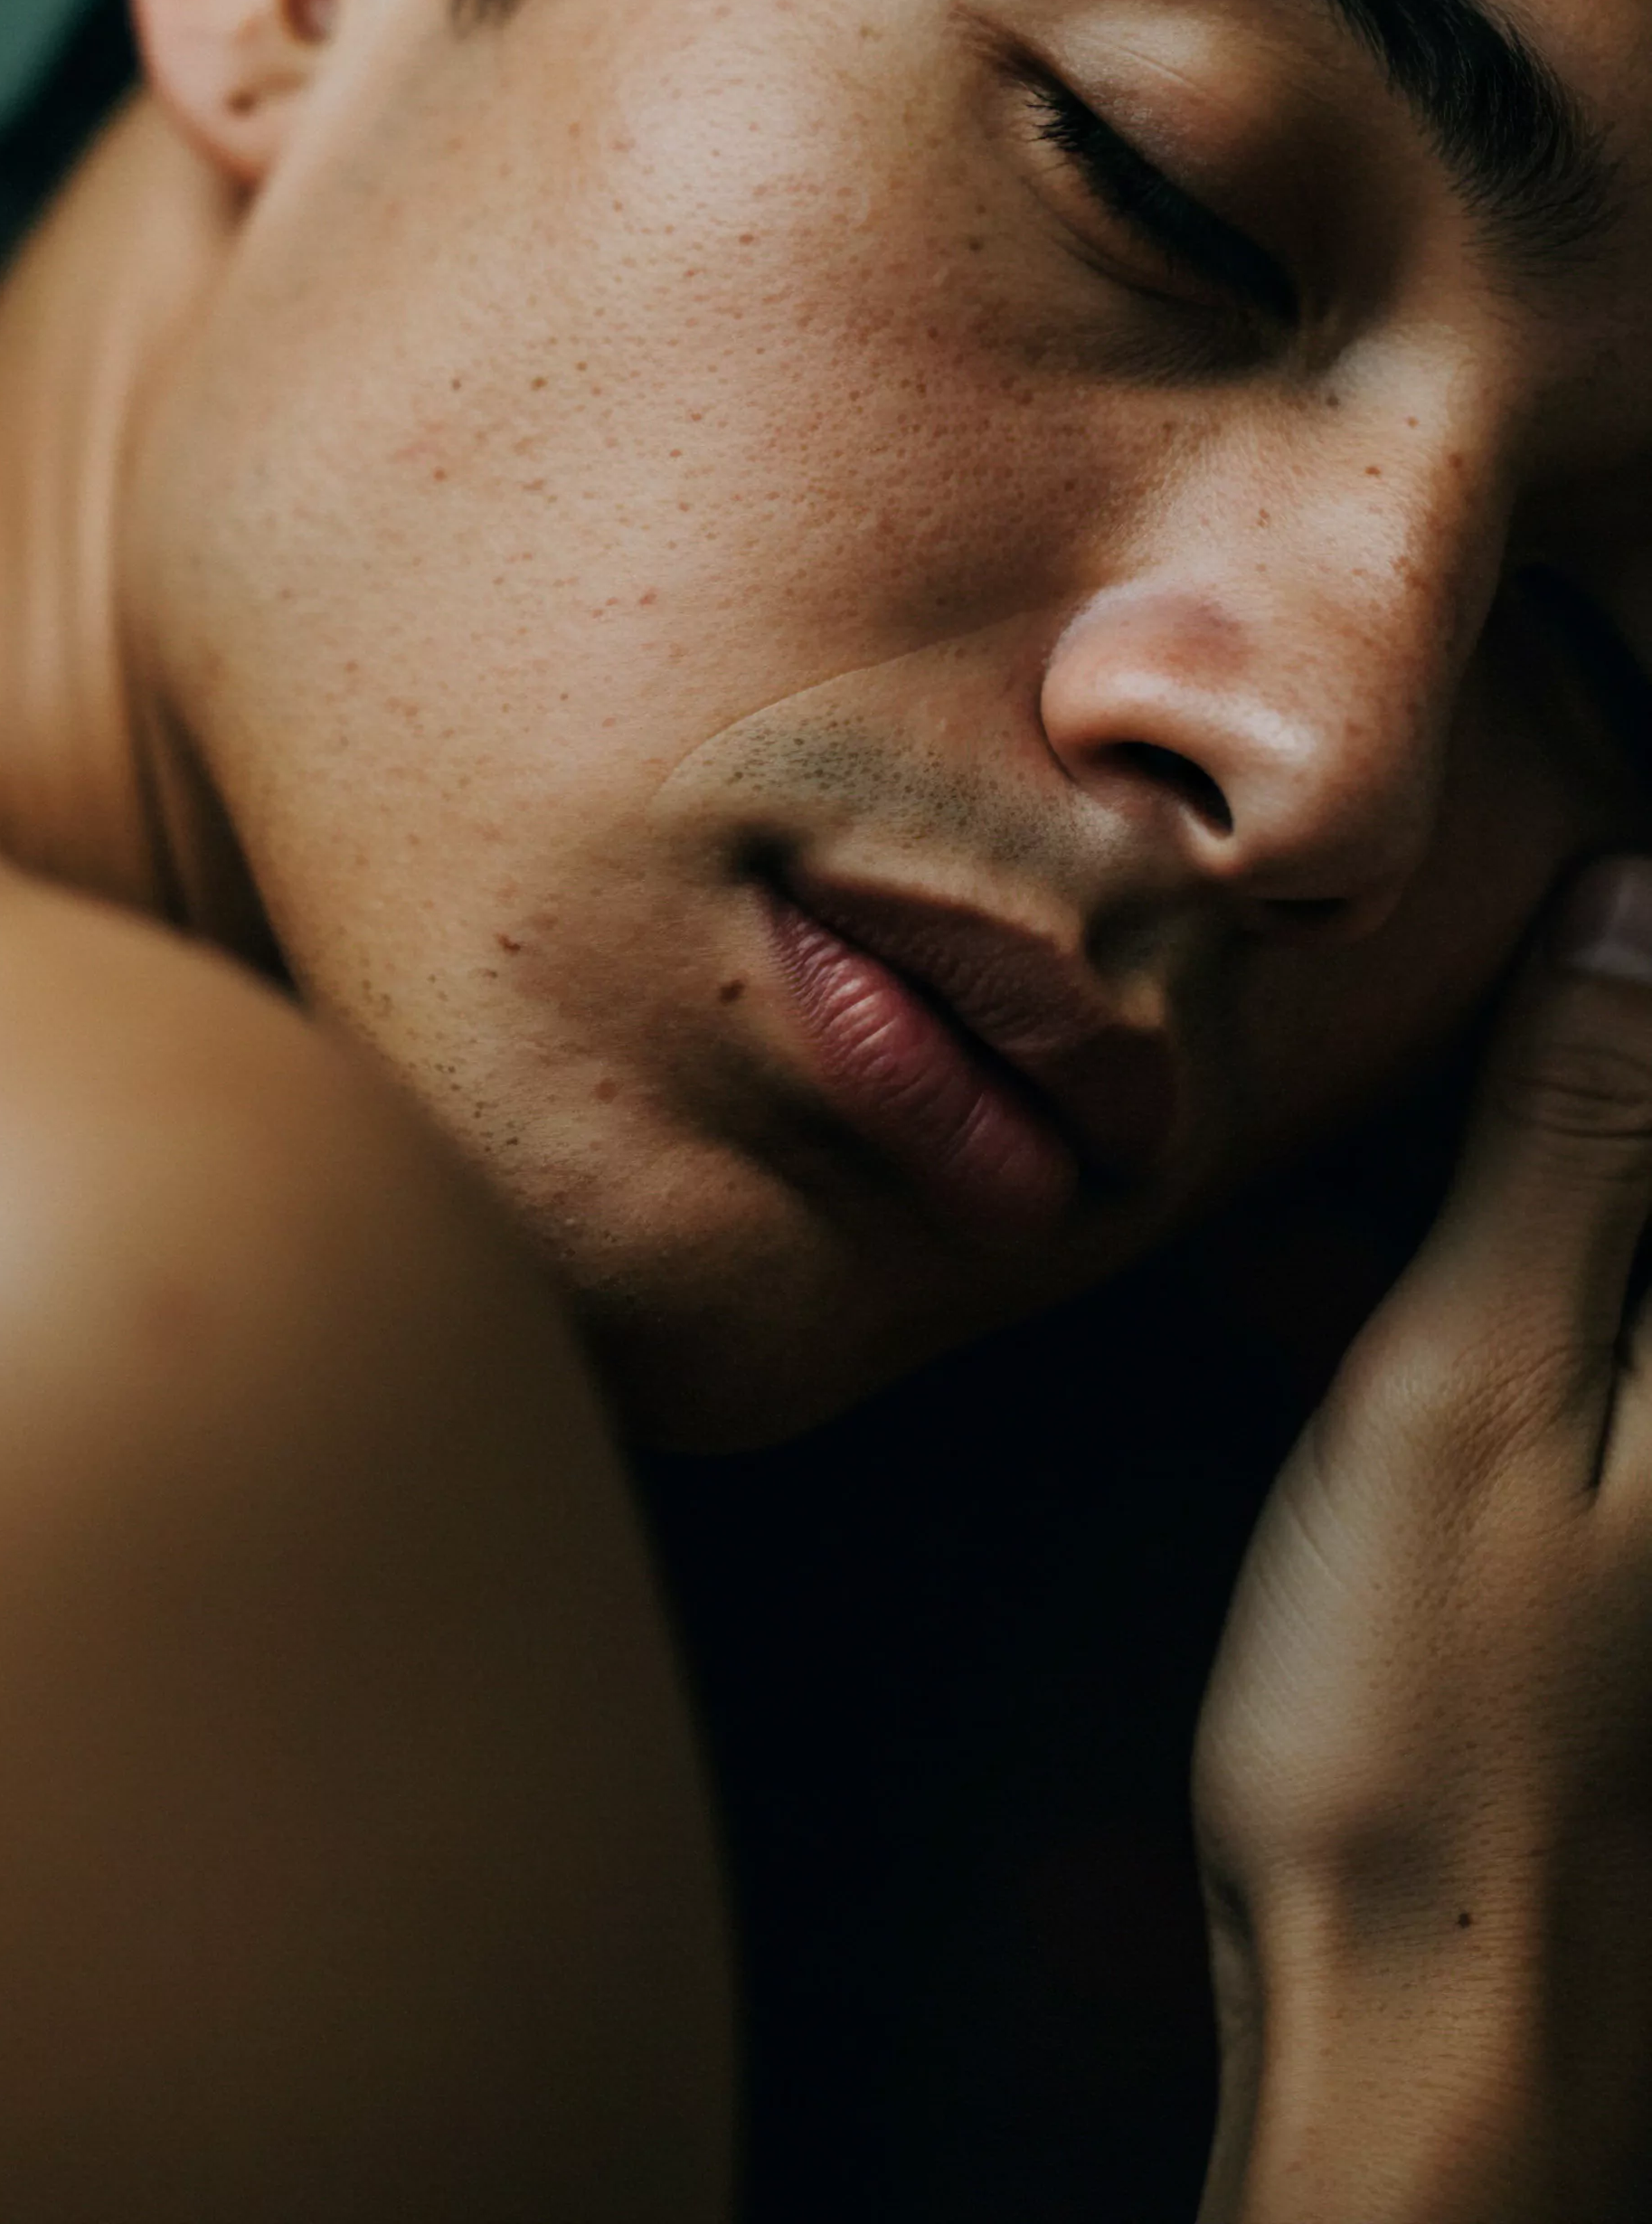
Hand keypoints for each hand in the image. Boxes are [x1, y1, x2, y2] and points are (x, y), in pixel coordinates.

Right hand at [1192, 859, 1651, 2223]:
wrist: (1436, 2034)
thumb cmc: (1439, 1724)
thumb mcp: (1471, 1383)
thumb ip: (1569, 1144)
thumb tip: (1637, 906)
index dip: (1608, 969)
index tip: (1539, 864)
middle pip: (1628, 1170)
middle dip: (1542, 1061)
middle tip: (1415, 975)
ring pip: (1592, 1251)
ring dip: (1461, 1165)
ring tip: (1296, 1119)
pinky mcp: (1598, 1539)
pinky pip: (1540, 1346)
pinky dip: (1433, 1288)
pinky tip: (1282, 1275)